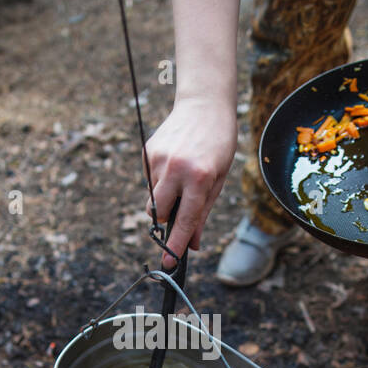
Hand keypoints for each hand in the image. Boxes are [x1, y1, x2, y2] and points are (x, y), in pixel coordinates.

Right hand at [143, 96, 236, 268]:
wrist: (204, 104)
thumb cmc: (218, 144)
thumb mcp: (219, 179)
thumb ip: (203, 212)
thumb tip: (192, 243)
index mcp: (200, 177)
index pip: (185, 220)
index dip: (176, 244)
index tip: (168, 263)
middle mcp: (176, 169)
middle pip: (158, 214)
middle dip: (165, 218)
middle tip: (180, 204)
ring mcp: (159, 159)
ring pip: (152, 197)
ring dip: (164, 196)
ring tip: (181, 175)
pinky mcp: (148, 151)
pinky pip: (150, 179)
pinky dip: (160, 179)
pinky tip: (174, 161)